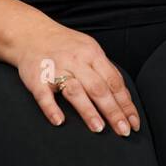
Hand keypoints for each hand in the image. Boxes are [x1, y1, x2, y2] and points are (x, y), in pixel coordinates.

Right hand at [9, 21, 139, 135]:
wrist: (31, 33)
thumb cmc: (65, 46)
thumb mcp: (90, 50)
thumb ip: (105, 71)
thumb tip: (125, 96)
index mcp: (93, 54)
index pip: (114, 82)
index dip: (125, 103)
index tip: (134, 122)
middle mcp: (77, 61)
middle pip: (99, 88)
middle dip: (113, 111)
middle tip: (123, 131)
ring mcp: (56, 69)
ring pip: (75, 91)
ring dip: (88, 111)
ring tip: (99, 129)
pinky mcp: (36, 78)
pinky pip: (44, 95)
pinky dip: (51, 108)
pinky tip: (59, 121)